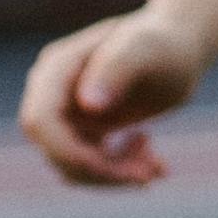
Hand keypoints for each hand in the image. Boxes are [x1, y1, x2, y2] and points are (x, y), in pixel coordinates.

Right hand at [21, 10, 206, 189]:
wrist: (178, 45)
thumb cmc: (163, 42)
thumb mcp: (146, 50)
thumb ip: (117, 69)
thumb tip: (88, 105)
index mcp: (57, 69)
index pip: (40, 121)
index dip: (66, 152)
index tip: (108, 167)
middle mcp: (52, 93)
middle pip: (55, 151)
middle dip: (99, 172)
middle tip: (146, 175)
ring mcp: (65, 114)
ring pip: (73, 167)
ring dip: (114, 176)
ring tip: (156, 168)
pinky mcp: (82, 131)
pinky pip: (90, 166)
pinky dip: (120, 172)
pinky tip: (156, 165)